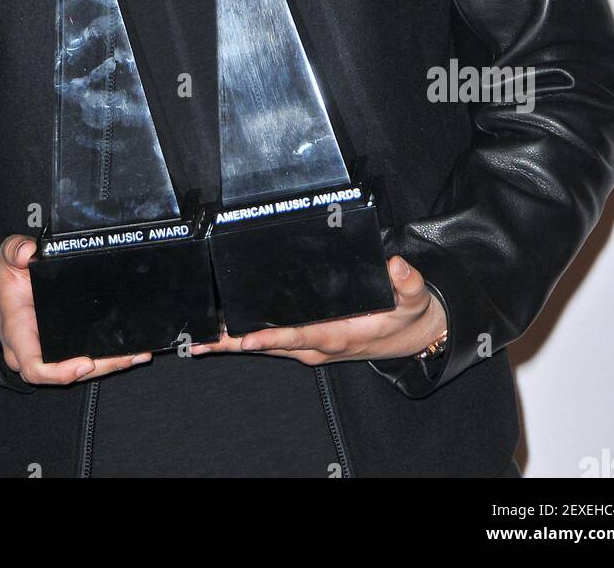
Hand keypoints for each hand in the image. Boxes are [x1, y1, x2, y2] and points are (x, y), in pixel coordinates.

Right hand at [0, 234, 152, 384]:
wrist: (7, 289)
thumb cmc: (8, 279)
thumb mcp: (7, 258)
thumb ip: (14, 251)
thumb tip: (27, 250)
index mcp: (18, 334)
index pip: (35, 367)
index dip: (59, 372)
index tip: (85, 364)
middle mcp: (33, 352)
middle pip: (65, 374)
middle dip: (99, 368)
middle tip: (126, 358)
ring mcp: (48, 353)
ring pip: (79, 371)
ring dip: (109, 365)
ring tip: (137, 355)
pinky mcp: (62, 349)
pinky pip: (83, 358)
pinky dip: (107, 357)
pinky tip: (130, 352)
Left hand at [189, 254, 445, 365]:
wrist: (411, 337)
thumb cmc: (406, 316)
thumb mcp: (414, 298)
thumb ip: (407, 283)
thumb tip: (397, 266)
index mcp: (337, 335)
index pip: (297, 335)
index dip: (270, 335)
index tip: (244, 336)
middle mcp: (317, 345)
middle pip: (269, 343)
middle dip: (234, 343)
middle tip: (201, 340)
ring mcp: (309, 346)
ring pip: (265, 344)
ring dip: (233, 343)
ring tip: (200, 339)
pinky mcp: (306, 342)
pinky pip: (272, 340)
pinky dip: (246, 338)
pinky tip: (223, 334)